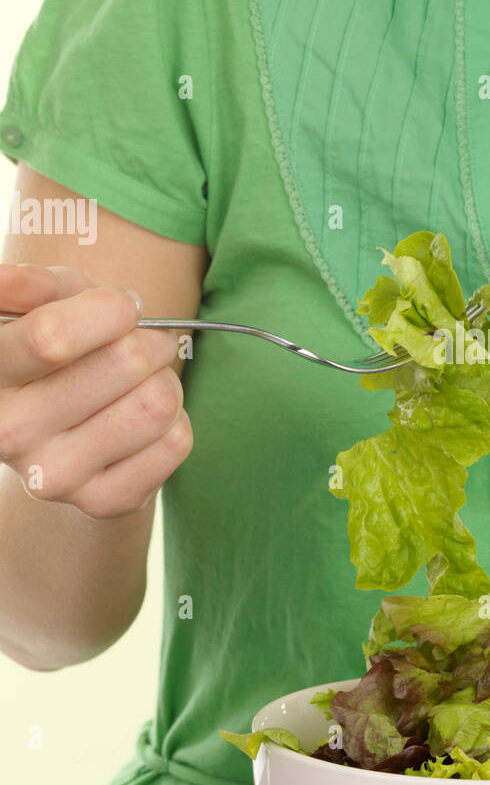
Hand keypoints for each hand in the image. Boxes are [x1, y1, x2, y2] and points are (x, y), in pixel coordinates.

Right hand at [0, 262, 191, 518]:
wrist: (66, 436)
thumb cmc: (58, 354)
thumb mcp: (44, 304)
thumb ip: (33, 285)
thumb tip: (21, 282)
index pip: (52, 339)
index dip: (110, 309)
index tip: (123, 306)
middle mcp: (9, 432)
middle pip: (124, 363)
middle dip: (150, 339)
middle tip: (143, 344)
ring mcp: (53, 476)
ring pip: (158, 402)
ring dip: (166, 380)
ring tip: (143, 382)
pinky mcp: (101, 502)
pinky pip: (176, 441)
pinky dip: (176, 420)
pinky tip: (144, 420)